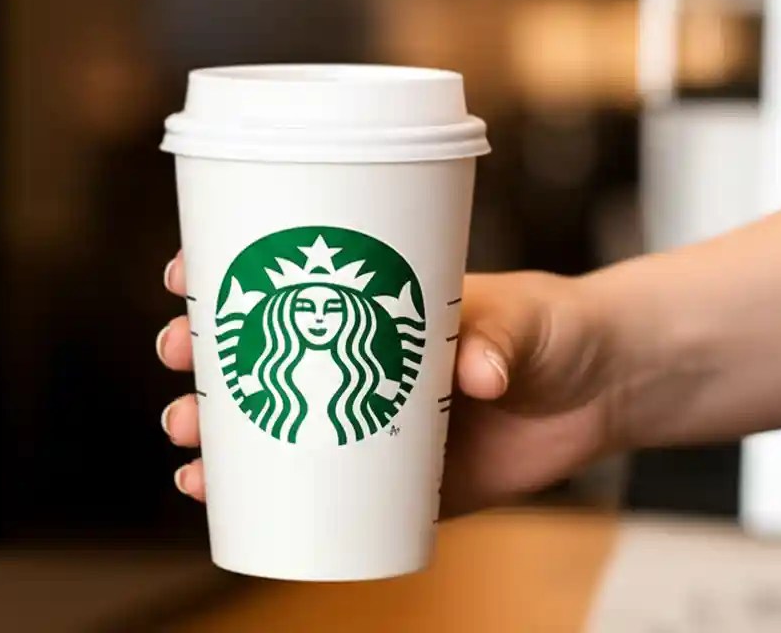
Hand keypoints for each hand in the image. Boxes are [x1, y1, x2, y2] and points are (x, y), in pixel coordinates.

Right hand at [156, 252, 622, 515]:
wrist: (604, 389)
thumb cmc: (553, 329)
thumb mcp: (523, 318)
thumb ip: (496, 338)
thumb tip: (475, 374)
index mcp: (373, 308)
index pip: (284, 286)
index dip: (227, 279)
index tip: (184, 276)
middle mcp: (358, 363)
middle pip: (258, 360)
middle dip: (204, 362)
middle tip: (177, 361)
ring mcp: (371, 422)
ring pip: (272, 430)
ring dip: (217, 437)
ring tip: (187, 447)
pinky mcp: (399, 483)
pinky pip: (321, 496)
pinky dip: (268, 502)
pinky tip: (221, 504)